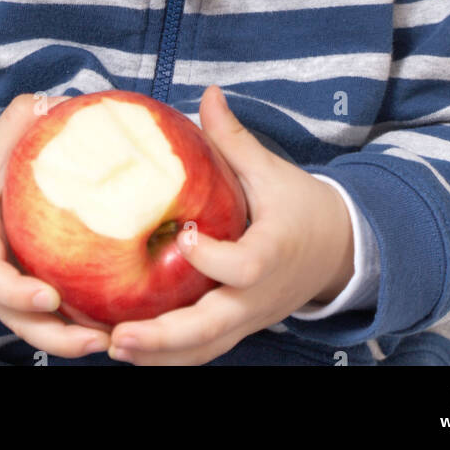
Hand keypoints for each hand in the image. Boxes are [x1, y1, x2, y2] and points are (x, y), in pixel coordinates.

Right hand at [0, 93, 111, 357]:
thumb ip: (16, 125)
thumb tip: (51, 103)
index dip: (17, 293)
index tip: (49, 297)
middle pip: (21, 322)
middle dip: (58, 337)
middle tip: (98, 339)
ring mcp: (11, 297)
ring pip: (41, 331)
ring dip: (77, 341)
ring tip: (119, 340)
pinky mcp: (31, 300)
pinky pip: (57, 320)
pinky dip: (84, 325)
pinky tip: (122, 322)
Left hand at [106, 84, 354, 365]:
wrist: (340, 251)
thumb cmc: (302, 207)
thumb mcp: (272, 171)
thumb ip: (235, 140)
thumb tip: (208, 94)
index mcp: (272, 253)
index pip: (245, 265)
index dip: (214, 258)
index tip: (184, 237)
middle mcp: (258, 296)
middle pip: (214, 327)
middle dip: (166, 337)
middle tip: (121, 336)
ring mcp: (248, 319)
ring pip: (203, 349)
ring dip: (158, 355)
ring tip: (110, 348)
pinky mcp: (237, 329)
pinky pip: (201, 350)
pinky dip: (166, 356)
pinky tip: (127, 348)